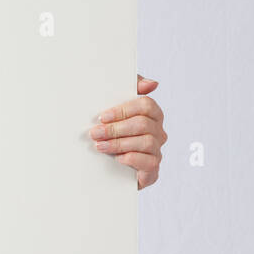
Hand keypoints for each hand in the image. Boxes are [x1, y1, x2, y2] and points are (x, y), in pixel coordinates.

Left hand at [88, 74, 166, 189]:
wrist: (109, 170)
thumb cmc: (114, 135)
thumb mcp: (117, 110)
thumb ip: (131, 90)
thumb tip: (152, 83)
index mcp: (152, 115)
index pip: (146, 105)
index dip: (124, 110)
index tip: (103, 116)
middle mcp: (158, 132)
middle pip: (143, 124)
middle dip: (116, 128)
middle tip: (95, 133)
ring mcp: (156, 151)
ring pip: (145, 142)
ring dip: (119, 144)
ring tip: (100, 146)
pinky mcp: (152, 170)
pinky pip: (149, 162)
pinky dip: (131, 159)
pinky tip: (117, 158)